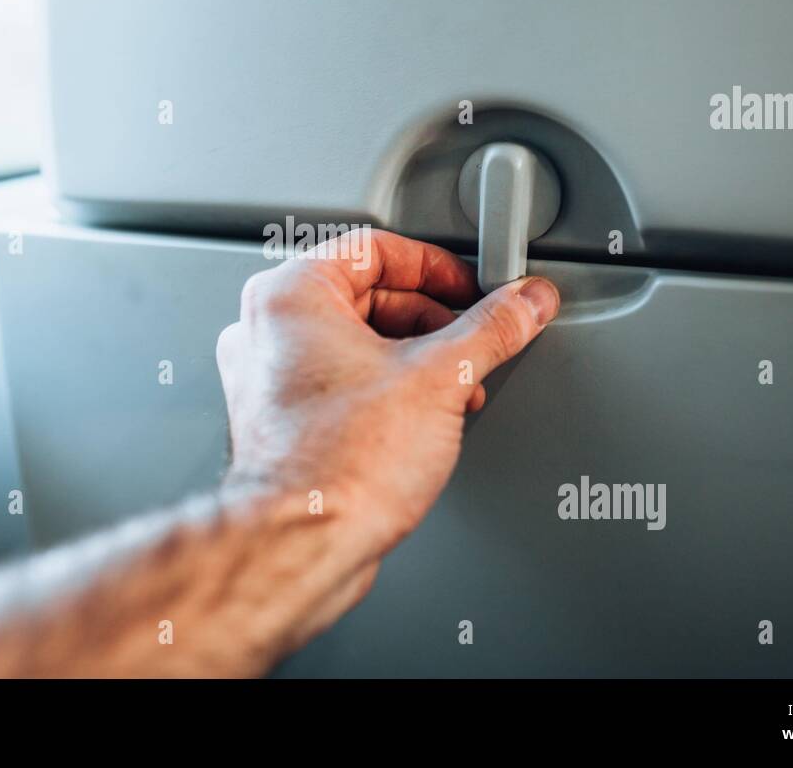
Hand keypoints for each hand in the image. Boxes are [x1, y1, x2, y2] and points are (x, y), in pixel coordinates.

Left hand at [216, 228, 559, 556]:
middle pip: (368, 294)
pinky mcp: (281, 421)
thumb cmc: (338, 464)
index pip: (376, 246)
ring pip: (357, 341)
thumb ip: (493, 328)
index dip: (439, 266)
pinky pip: (341, 381)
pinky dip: (387, 388)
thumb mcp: (443, 378)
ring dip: (416, 359)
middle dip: (434, 321)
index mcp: (290, 294)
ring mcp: (268, 377)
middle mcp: (266, 329)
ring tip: (457, 390)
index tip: (476, 290)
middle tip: (476, 342)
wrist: (302, 545)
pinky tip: (425, 420)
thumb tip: (526, 301)